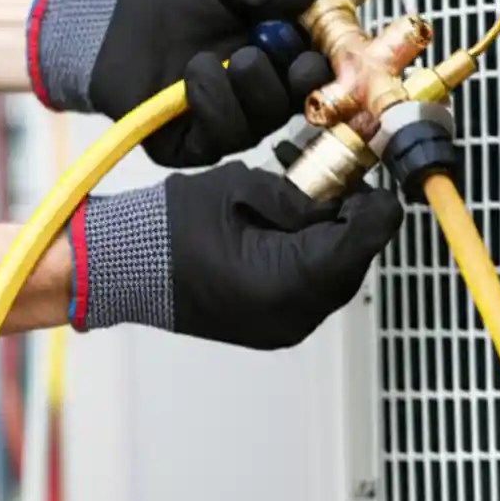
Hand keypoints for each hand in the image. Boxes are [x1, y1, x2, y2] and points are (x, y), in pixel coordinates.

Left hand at [27, 0, 332, 165]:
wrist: (109, 12)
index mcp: (272, 54)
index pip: (311, 73)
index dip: (318, 69)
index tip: (312, 55)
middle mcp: (252, 93)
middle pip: (290, 107)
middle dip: (280, 84)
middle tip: (249, 54)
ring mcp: (222, 120)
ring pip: (256, 128)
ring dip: (239, 94)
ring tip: (205, 60)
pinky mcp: (187, 143)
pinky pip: (216, 142)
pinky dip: (211, 108)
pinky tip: (191, 78)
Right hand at [67, 163, 402, 348]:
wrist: (123, 268)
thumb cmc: (170, 227)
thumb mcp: (244, 189)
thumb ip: (301, 193)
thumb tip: (343, 190)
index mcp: (289, 282)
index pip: (363, 240)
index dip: (376, 202)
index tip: (375, 173)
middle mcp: (294, 316)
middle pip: (354, 260)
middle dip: (354, 217)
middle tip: (341, 179)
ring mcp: (284, 327)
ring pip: (337, 274)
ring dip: (333, 235)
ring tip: (310, 198)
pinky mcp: (274, 326)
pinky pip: (313, 287)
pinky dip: (312, 254)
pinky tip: (290, 224)